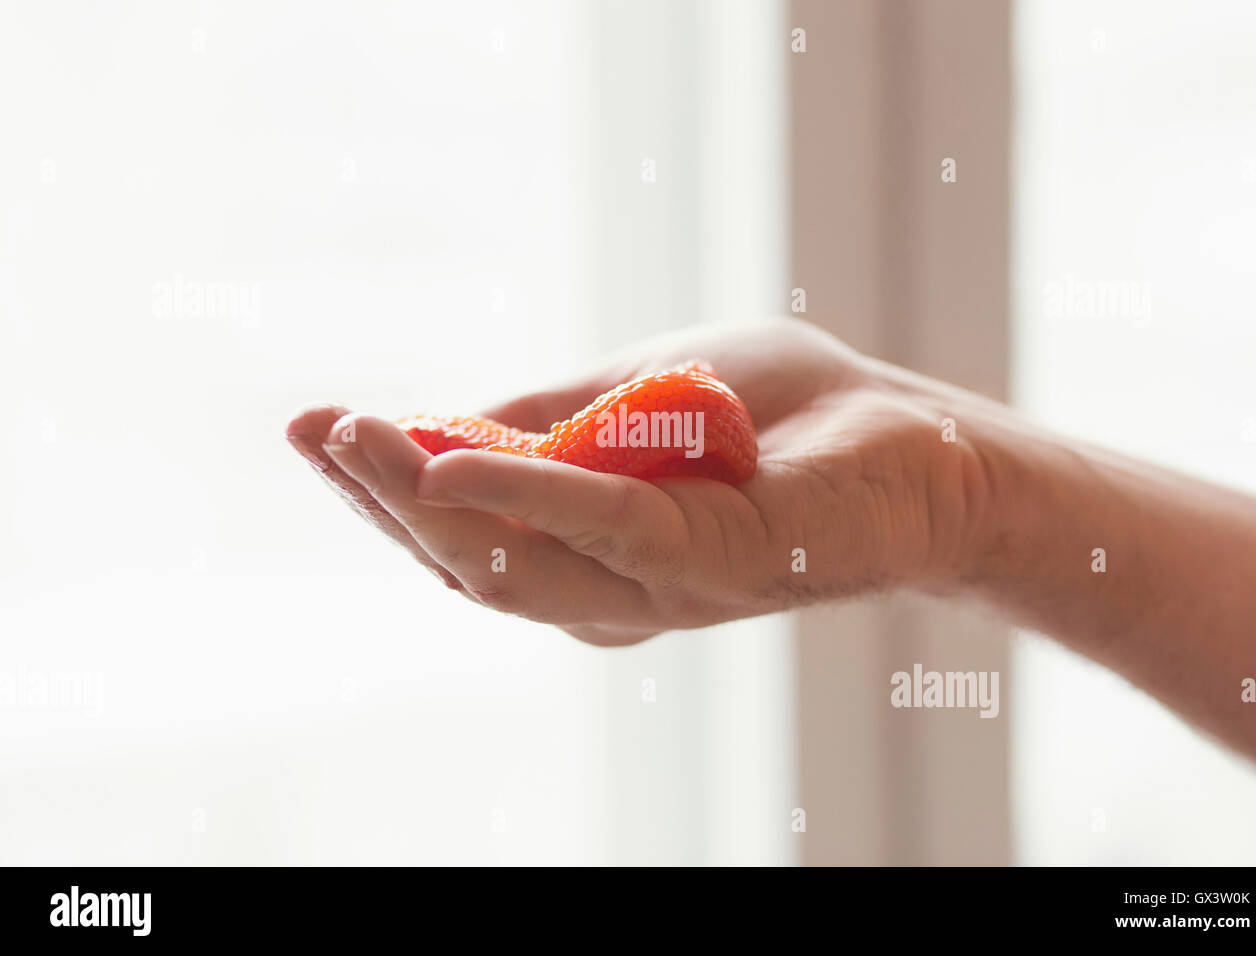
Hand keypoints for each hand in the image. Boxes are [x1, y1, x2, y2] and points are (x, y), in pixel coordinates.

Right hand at [285, 318, 995, 644]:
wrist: (918, 443)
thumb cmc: (780, 420)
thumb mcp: (638, 397)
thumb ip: (548, 422)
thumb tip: (439, 425)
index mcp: (591, 553)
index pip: (467, 538)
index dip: (384, 492)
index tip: (310, 428)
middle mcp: (618, 589)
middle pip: (473, 565)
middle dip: (384, 502)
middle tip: (313, 431)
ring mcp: (668, 585)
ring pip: (522, 564)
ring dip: (429, 501)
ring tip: (354, 437)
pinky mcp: (724, 556)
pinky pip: (612, 527)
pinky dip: (529, 493)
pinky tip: (455, 459)